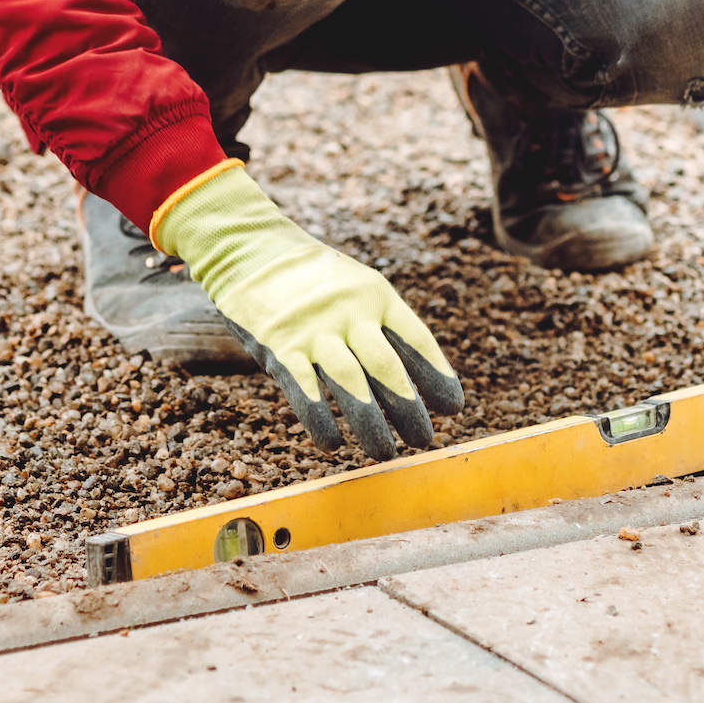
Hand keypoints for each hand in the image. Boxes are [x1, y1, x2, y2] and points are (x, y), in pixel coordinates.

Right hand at [153, 164, 463, 459]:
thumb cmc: (314, 278)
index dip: (436, 375)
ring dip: (370, 423)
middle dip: (408, 407)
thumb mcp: (356, 286)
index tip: (452, 407)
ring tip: (385, 453)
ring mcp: (314, 329)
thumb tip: (416, 378)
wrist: (251, 249)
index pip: (415, 339)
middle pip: (387, 367)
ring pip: (351, 383)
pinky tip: (333, 444)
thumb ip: (381, 325)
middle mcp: (349, 312)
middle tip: (424, 440)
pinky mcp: (279, 346)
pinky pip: (304, 389)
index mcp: (375, 295)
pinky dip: (320, 419)